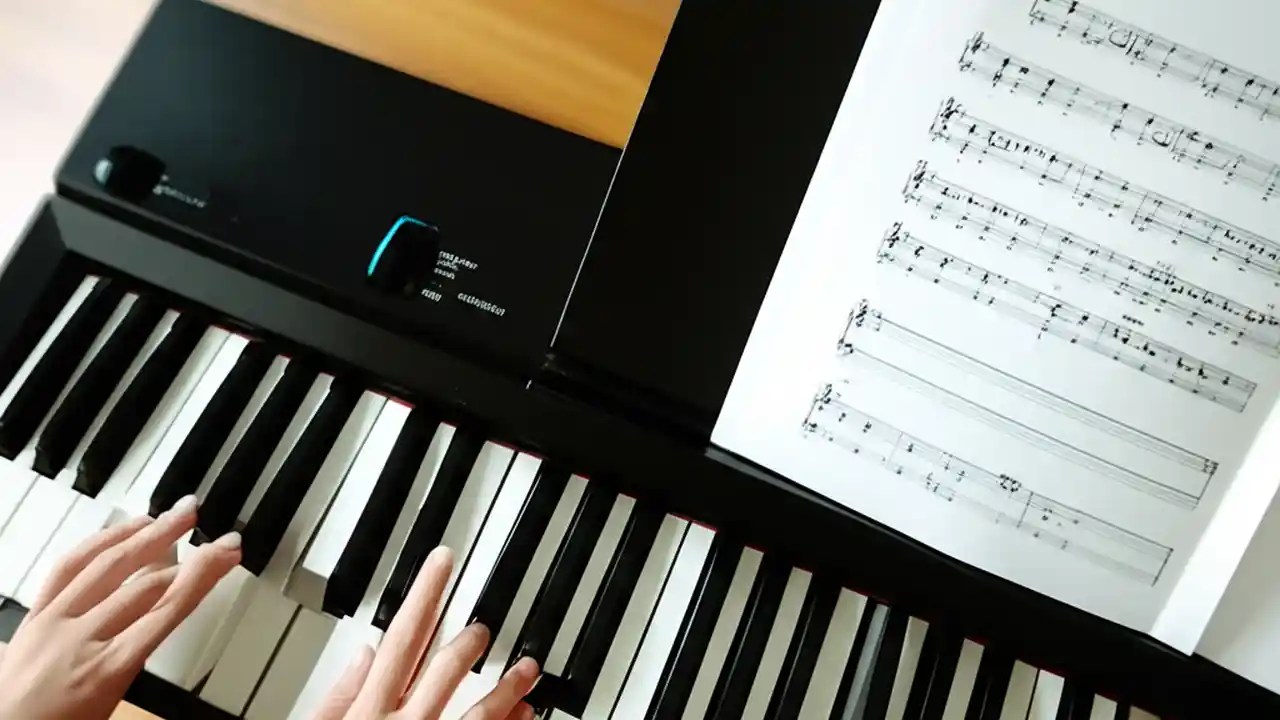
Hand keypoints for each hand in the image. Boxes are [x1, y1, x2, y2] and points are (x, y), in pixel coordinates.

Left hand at [0, 496, 240, 719]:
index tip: (226, 549)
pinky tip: (115, 533)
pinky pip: (64, 570)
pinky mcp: (32, 618)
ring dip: (141, 534)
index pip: (168, 609)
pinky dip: (95, 544)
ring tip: (169, 515)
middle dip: (180, 547)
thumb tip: (165, 620)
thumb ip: (140, 663)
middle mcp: (80, 639)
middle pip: (143, 583)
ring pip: (104, 566)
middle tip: (205, 523)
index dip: (203, 574)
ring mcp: (52, 623)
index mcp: (107, 669)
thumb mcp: (113, 709)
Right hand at [317, 547, 539, 719]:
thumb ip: (336, 695)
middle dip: (468, 641)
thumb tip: (366, 650)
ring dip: (506, 686)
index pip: (401, 637)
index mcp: (365, 711)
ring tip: (529, 669)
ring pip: (477, 711)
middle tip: (485, 625)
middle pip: (443, 670)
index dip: (424, 595)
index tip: (442, 563)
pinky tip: (526, 715)